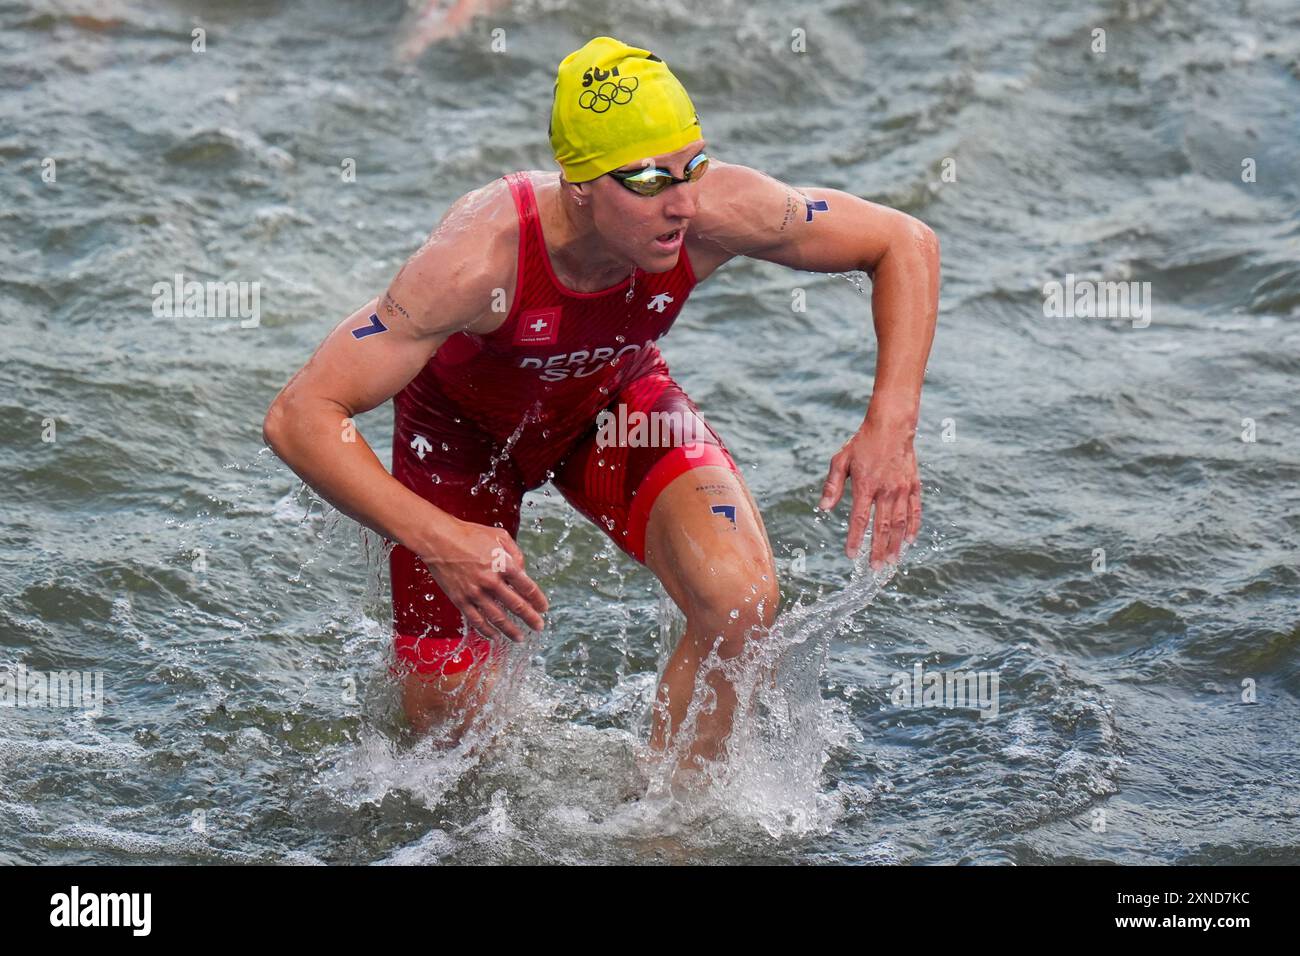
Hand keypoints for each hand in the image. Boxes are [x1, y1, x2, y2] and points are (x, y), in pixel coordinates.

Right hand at [416, 515, 548, 641]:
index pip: (527, 587)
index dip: (538, 599)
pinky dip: (486, 631)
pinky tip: (494, 636)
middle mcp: (491, 581)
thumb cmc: (469, 535)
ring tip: (520, 637)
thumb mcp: (500, 536)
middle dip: (530, 618)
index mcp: (503, 564)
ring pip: (497, 618)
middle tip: (538, 626)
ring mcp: (475, 593)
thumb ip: (516, 553)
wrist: (438, 539)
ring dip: (511, 630)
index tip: (543, 607)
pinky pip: (476, 620)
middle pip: (516, 605)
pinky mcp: (460, 599)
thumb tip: (523, 572)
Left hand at [818, 419, 920, 568]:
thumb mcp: (840, 460)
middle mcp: (886, 490)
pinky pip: (915, 511)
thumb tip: (822, 509)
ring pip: (900, 523)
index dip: (854, 538)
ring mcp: (902, 489)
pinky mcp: (914, 485)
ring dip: (895, 544)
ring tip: (891, 562)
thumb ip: (832, 486)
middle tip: (874, 569)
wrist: (892, 426)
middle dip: (877, 549)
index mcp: (865, 485)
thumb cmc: (862, 443)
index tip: (851, 554)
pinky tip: (909, 542)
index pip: (859, 518)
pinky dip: (913, 527)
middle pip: (882, 526)